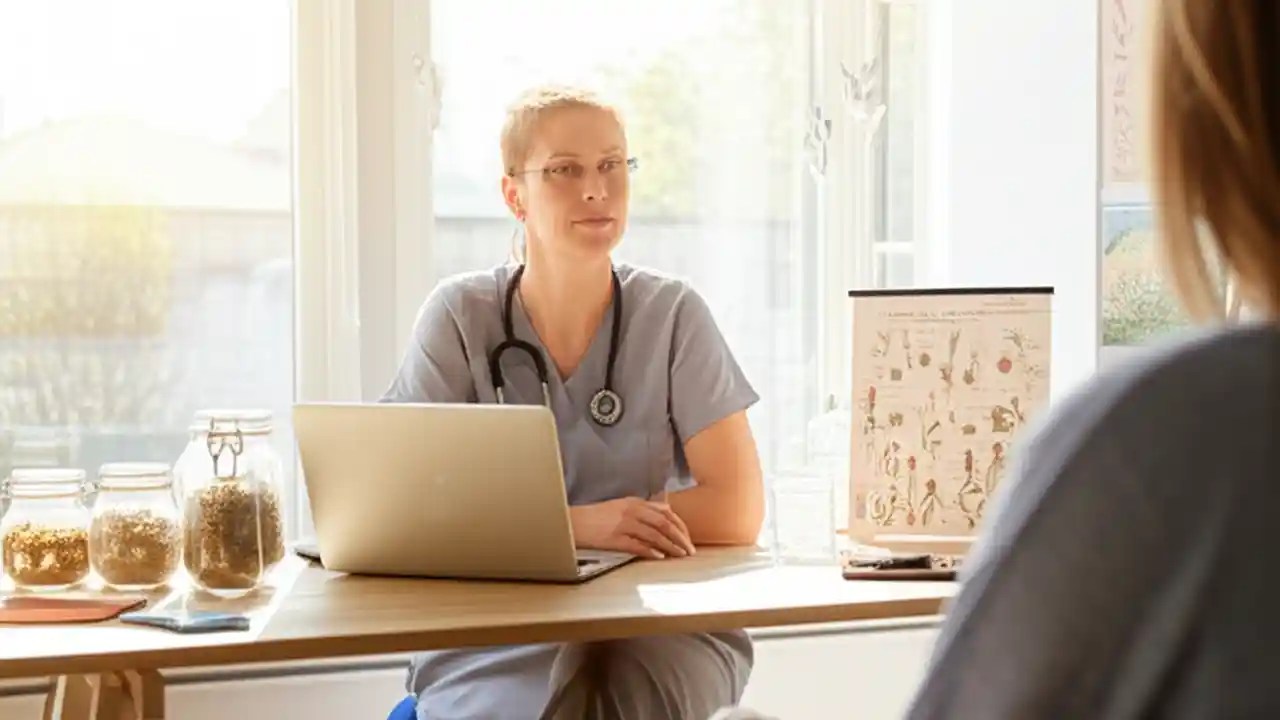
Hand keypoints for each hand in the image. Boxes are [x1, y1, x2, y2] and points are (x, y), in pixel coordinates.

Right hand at [569, 497, 695, 558]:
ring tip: (680, 555)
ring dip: (671, 546)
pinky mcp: (614, 538)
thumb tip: (665, 512)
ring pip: (655, 534)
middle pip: (664, 523)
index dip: (680, 525)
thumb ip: (642, 509)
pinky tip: (660, 557)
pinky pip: (637, 545)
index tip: (687, 538)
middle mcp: (631, 511)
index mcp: (634, 502)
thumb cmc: (595, 517)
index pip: (665, 512)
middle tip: (689, 550)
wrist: (571, 523)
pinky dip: (651, 551)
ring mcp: (623, 524)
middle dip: (680, 537)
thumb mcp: (620, 506)